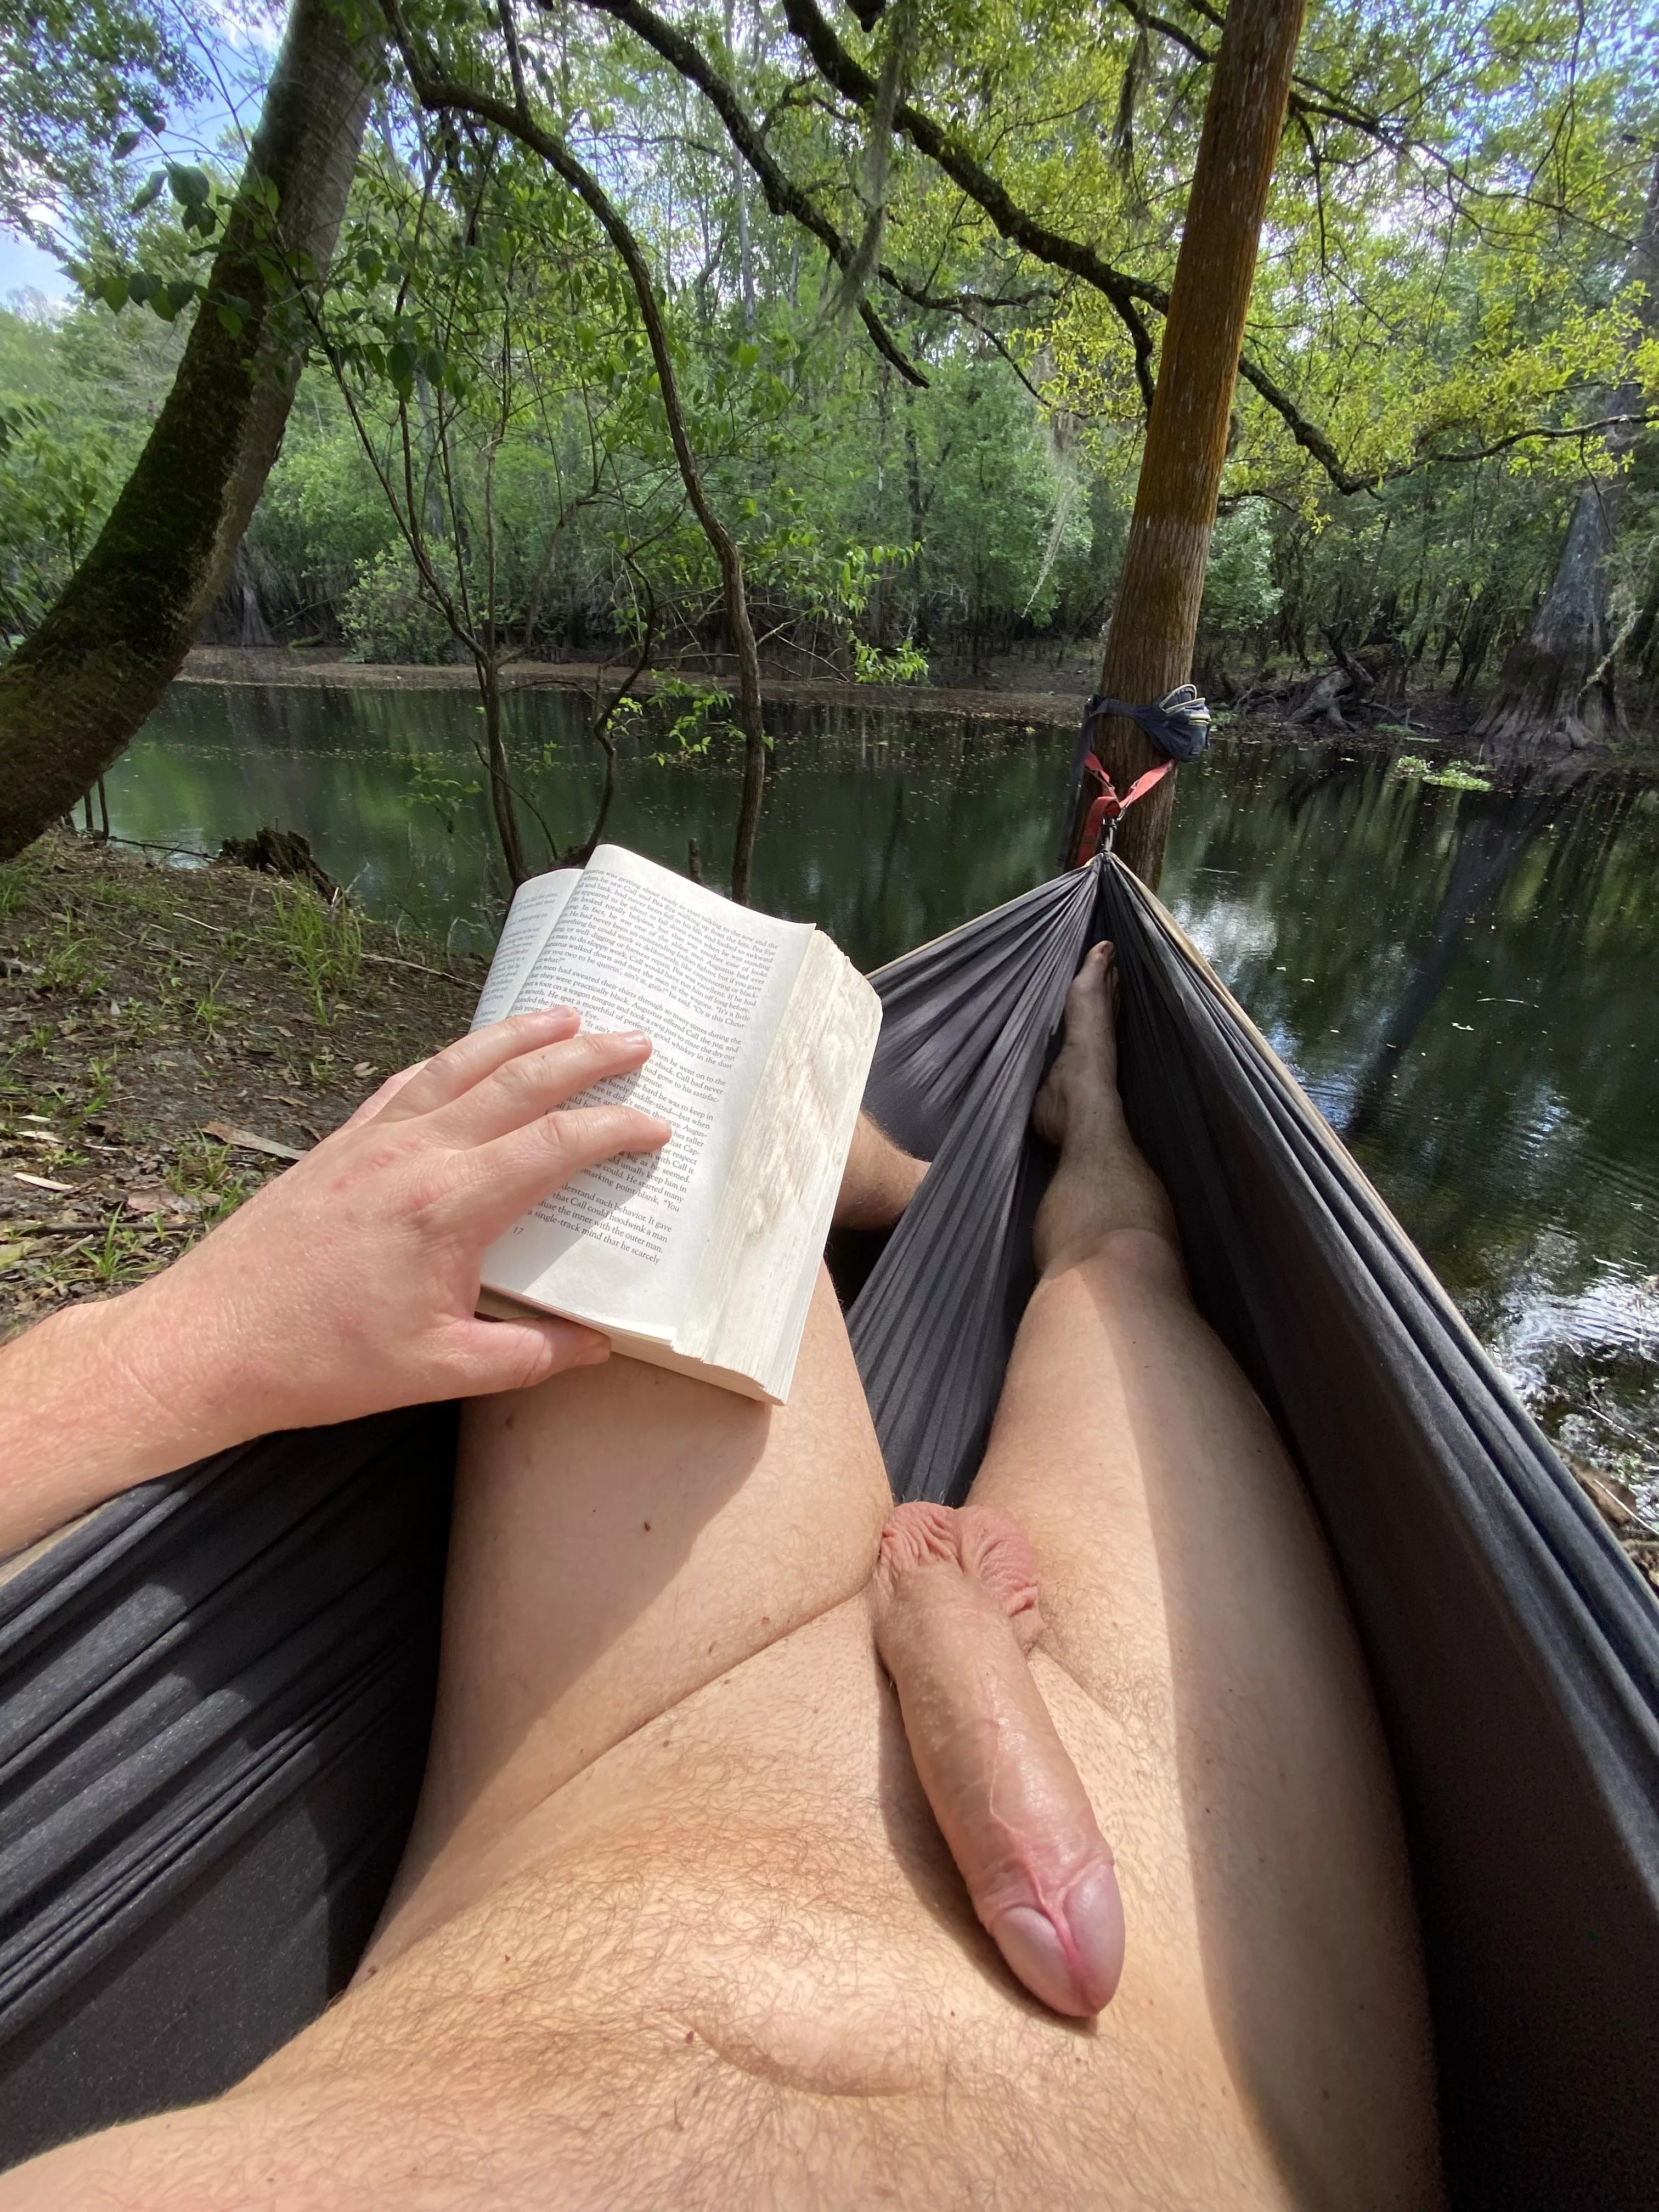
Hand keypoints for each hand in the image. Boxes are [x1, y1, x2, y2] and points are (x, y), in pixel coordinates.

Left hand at [148, 1007, 670, 1433]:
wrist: (209, 1343)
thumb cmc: (321, 1361)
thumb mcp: (440, 1371)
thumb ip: (528, 1355)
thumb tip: (595, 1346)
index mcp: (450, 1207)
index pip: (554, 1146)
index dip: (612, 1129)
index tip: (654, 1126)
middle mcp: (414, 1156)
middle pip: (517, 1084)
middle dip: (584, 1057)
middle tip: (634, 1041)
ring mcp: (371, 1142)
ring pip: (460, 1066)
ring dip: (519, 1036)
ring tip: (566, 1015)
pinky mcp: (336, 1146)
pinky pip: (406, 1083)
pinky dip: (449, 1060)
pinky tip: (466, 1055)